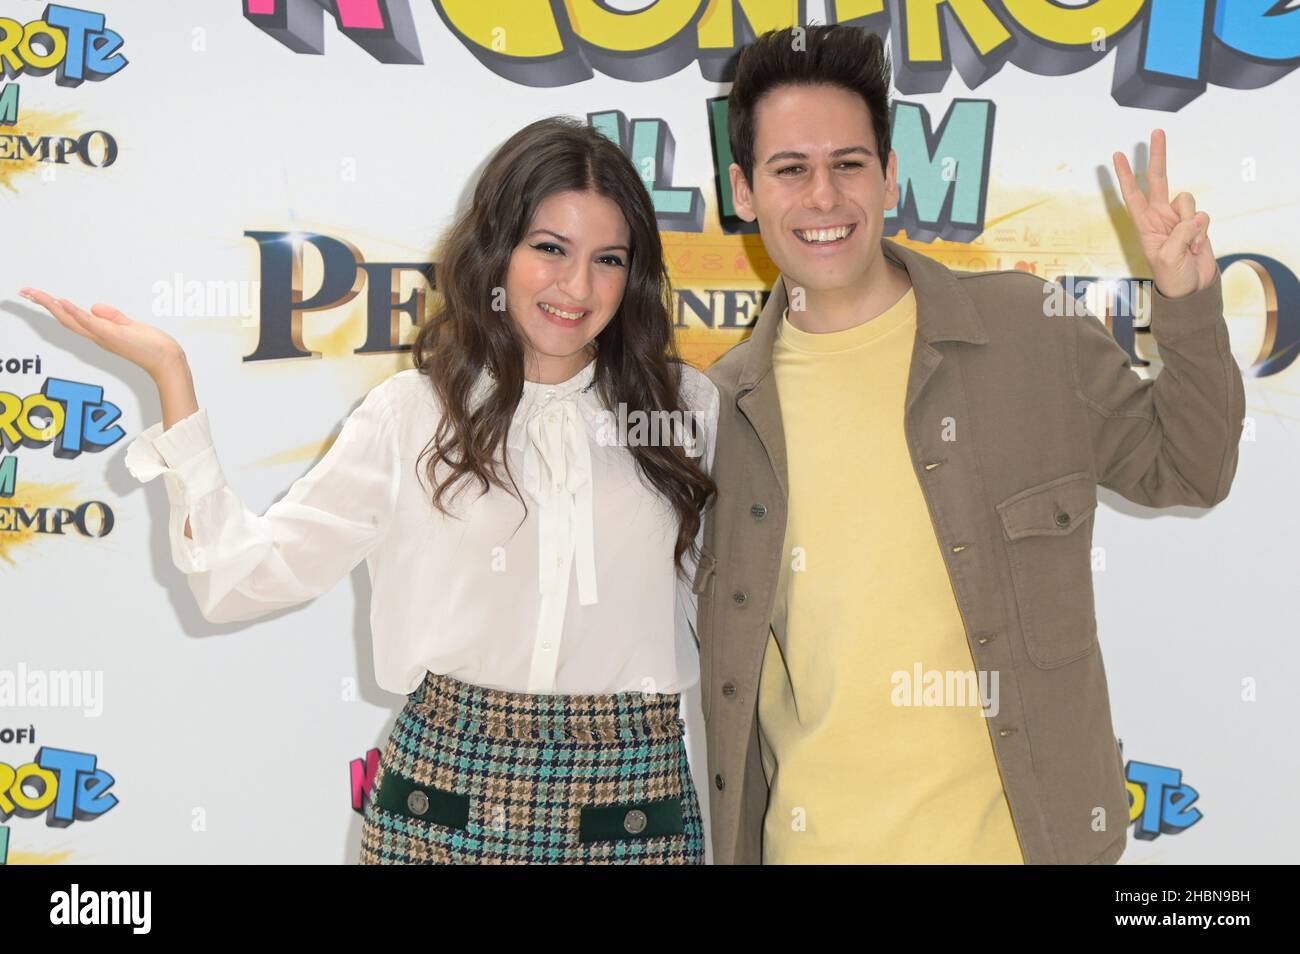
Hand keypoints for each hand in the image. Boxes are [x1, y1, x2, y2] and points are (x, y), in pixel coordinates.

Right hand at [17, 288, 186, 379]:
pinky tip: (63, 303)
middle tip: (25, 291)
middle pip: (64, 318)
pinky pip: (90, 322)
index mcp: (100, 333)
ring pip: (72, 319)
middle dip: (43, 304)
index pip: (71, 317)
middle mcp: (98, 336)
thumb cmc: (152, 346)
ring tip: (36, 294)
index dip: (52, 306)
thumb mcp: (128, 326)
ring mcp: (104, 336)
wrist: (166, 360)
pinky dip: (76, 313)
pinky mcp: (112, 335)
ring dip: (52, 305)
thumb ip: (111, 316)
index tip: (37, 295)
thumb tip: (94, 307)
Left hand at [1112, 129, 1216, 298]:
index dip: (1125, 175)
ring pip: (1187, 200)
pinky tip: (1197, 246)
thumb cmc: (1172, 277)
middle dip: (1157, 155)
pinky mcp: (1196, 222)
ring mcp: (1178, 218)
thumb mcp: (1168, 259)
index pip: (1132, 194)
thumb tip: (1192, 217)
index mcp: (1144, 224)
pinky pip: (1202, 215)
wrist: (1192, 288)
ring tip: (1187, 245)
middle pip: (1158, 179)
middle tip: (1156, 131)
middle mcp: (1159, 216)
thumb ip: (1179, 235)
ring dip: (1190, 222)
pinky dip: (1202, 230)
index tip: (1117, 155)